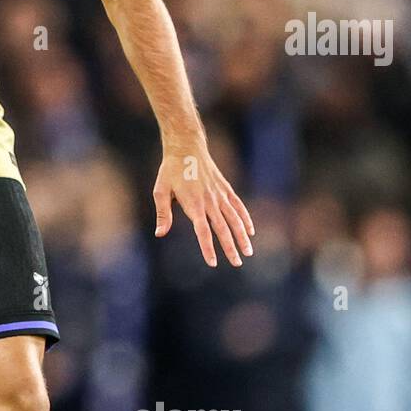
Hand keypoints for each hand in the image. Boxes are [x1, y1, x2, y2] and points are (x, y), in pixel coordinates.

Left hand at [153, 145, 253, 267]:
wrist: (187, 147)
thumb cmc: (171, 170)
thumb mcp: (160, 191)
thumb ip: (163, 214)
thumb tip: (159, 234)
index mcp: (193, 204)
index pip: (203, 231)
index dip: (208, 248)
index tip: (213, 263)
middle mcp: (210, 201)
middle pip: (222, 228)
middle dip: (230, 247)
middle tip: (237, 263)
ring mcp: (220, 194)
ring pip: (234, 219)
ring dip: (242, 236)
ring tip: (248, 252)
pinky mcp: (225, 188)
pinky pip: (238, 205)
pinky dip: (245, 218)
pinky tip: (250, 230)